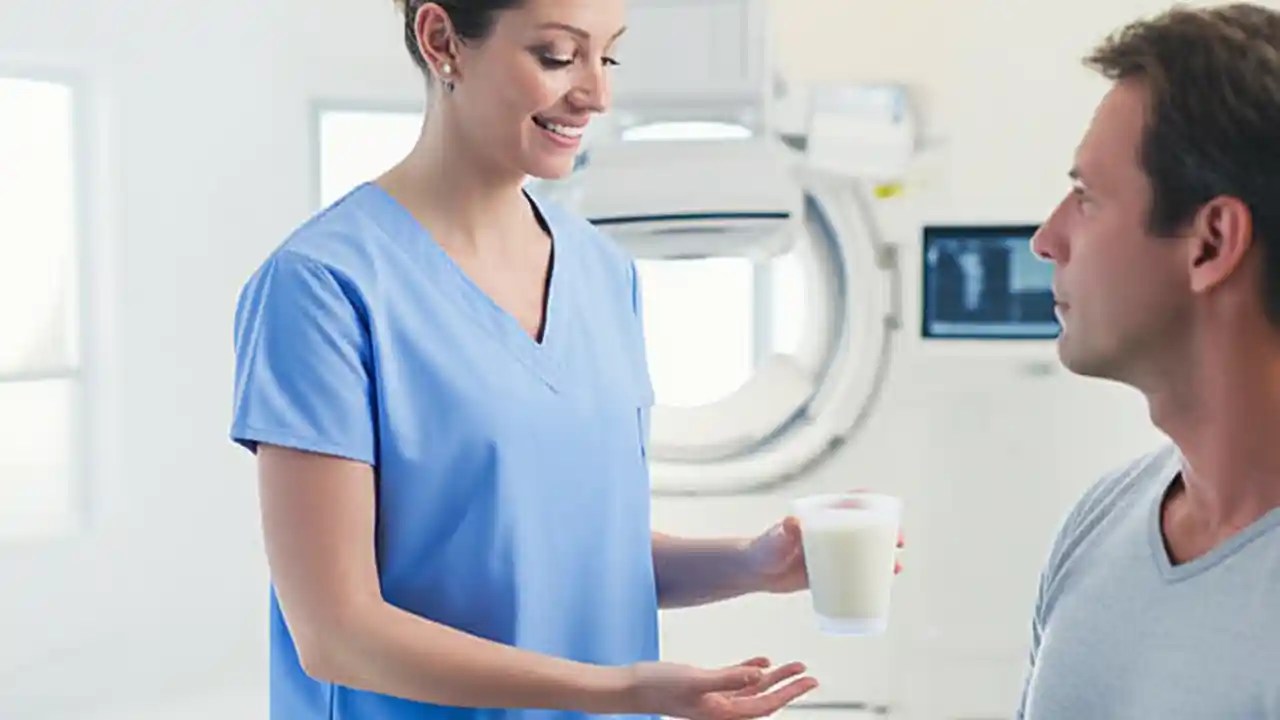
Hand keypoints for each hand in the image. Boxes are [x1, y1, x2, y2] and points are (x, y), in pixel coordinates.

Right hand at [626, 656, 817, 719]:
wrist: (632, 687)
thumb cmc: (659, 687)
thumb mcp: (697, 680)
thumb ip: (730, 678)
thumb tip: (761, 677)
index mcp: (723, 713)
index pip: (766, 704)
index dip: (790, 693)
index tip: (809, 681)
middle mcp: (722, 709)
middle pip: (764, 698)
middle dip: (788, 686)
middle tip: (809, 676)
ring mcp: (715, 699)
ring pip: (752, 689)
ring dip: (773, 677)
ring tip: (793, 666)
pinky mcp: (706, 688)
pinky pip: (736, 682)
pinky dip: (750, 672)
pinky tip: (761, 663)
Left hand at [745, 513, 905, 594]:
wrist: (754, 573)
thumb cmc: (763, 549)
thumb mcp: (774, 540)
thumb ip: (782, 533)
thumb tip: (794, 524)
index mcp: (820, 516)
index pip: (851, 503)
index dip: (873, 505)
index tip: (890, 514)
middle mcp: (829, 532)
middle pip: (865, 527)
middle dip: (886, 532)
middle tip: (899, 544)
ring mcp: (831, 553)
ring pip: (864, 551)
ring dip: (884, 556)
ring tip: (896, 568)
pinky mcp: (829, 572)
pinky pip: (855, 572)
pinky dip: (871, 576)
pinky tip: (885, 586)